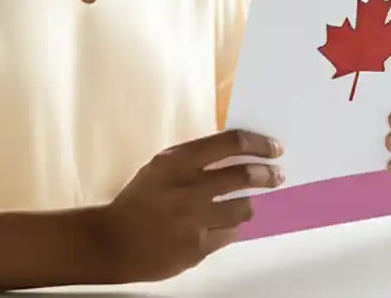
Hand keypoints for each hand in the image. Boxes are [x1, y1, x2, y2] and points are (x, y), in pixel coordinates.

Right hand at [99, 129, 283, 282]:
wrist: (113, 241)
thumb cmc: (139, 200)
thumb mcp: (162, 167)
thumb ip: (195, 159)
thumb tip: (236, 153)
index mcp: (178, 161)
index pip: (231, 142)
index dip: (259, 144)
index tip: (274, 148)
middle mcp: (189, 188)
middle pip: (245, 175)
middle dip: (268, 174)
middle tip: (277, 175)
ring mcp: (195, 220)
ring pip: (243, 208)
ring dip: (247, 205)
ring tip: (243, 204)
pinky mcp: (198, 248)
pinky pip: (230, 234)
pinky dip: (230, 228)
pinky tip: (221, 226)